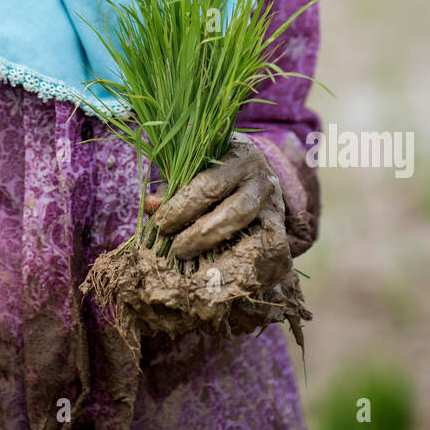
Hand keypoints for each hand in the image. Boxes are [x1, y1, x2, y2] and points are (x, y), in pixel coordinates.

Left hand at [144, 132, 290, 287]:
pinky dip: (243, 262)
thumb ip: (173, 185)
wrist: (255, 168)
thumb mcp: (195, 165)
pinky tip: (221, 274)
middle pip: (233, 212)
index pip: (209, 185)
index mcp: (239, 155)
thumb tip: (149, 206)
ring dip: (219, 252)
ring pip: (252, 234)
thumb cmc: (217, 166)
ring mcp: (275, 204)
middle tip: (176, 250)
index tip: (160, 224)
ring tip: (193, 262)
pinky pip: (267, 250)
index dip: (182, 207)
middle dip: (200, 235)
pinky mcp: (280, 227)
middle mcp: (262, 179)